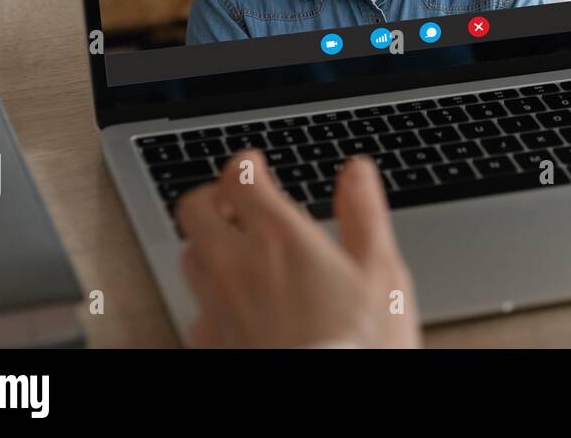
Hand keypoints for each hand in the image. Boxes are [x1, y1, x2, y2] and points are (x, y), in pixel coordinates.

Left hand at [176, 151, 419, 347]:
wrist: (324, 407)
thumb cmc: (359, 347)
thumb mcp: (381, 273)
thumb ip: (364, 214)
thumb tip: (356, 172)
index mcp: (280, 238)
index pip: (239, 176)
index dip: (246, 163)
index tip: (257, 165)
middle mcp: (237, 266)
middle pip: (195, 209)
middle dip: (215, 196)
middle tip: (238, 201)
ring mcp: (216, 307)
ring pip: (189, 256)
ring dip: (209, 242)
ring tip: (238, 248)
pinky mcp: (209, 343)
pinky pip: (196, 308)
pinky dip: (211, 296)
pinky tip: (237, 305)